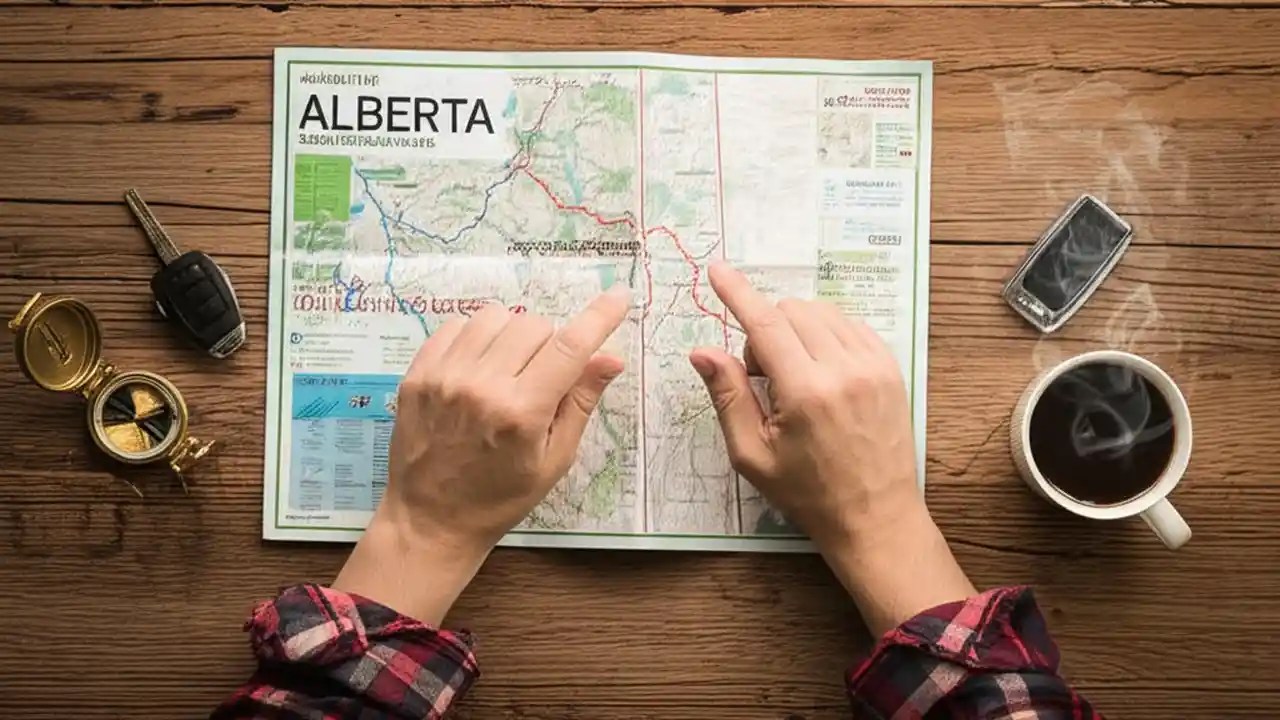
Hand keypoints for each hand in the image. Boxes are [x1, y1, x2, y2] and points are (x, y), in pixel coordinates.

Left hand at [334, 286, 630, 623]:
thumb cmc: (501, 497)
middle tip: (543, 376)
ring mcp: (444, 377)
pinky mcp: (418, 373)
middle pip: (534, 325)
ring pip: (495, 317)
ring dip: (513, 334)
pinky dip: (476, 337)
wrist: (430, 519)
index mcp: (521, 413)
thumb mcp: (554, 460)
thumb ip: (580, 402)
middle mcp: (481, 387)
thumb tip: (610, 357)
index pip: (569, 347)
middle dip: (550, 343)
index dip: (600, 317)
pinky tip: (478, 367)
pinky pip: (456, 325)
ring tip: (509, 368)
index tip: (619, 296)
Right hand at [689, 263, 917, 544]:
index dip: (737, 293)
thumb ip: (727, 396)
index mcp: (806, 393)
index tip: (718, 270)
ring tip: (794, 379)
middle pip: (791, 312)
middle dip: (765, 332)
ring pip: (821, 312)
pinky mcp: (890, 368)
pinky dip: (826, 335)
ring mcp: (873, 366)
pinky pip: (850, 325)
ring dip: (796, 331)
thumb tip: (702, 351)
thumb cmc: (808, 494)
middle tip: (763, 380)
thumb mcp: (752, 454)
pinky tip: (820, 371)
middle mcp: (844, 370)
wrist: (876, 517)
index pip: (764, 323)